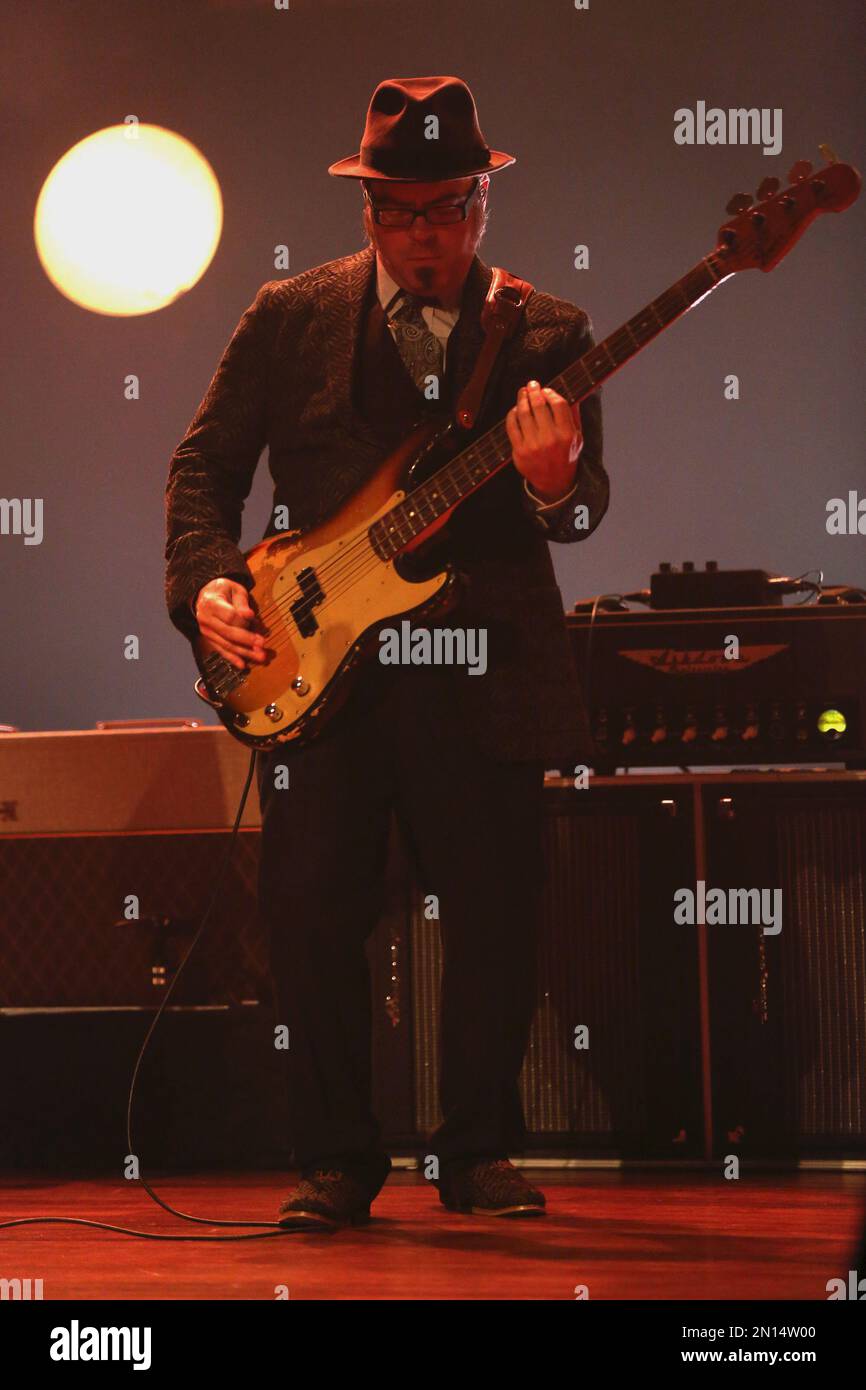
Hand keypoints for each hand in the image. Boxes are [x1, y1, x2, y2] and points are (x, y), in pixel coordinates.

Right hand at [194, 577, 266, 669]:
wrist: (205, 595)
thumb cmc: (224, 590)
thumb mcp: (234, 589)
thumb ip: (242, 602)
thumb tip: (249, 615)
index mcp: (211, 603)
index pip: (230, 616)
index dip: (245, 622)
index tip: (259, 627)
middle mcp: (205, 618)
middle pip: (228, 632)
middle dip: (247, 640)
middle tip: (262, 645)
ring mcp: (206, 630)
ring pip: (226, 644)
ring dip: (244, 652)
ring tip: (259, 657)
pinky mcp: (210, 639)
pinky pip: (221, 650)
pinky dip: (232, 658)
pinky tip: (242, 664)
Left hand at [506, 380, 582, 503]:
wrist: (554, 482)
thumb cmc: (566, 456)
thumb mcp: (577, 437)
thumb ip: (574, 415)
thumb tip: (572, 393)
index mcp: (567, 434)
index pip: (558, 404)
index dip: (550, 393)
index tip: (546, 389)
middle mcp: (550, 439)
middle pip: (538, 406)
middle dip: (534, 391)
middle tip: (532, 385)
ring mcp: (533, 445)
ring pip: (523, 413)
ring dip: (521, 399)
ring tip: (523, 393)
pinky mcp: (519, 451)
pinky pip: (512, 426)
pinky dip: (512, 414)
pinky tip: (515, 410)